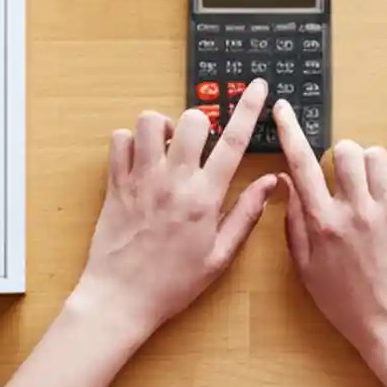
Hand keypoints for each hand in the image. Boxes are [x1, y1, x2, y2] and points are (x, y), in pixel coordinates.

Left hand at [71, 79, 276, 338]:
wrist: (121, 299)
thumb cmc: (174, 283)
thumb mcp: (220, 255)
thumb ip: (246, 214)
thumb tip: (271, 182)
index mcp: (205, 198)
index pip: (233, 141)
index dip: (250, 108)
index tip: (259, 87)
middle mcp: (173, 181)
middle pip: (192, 119)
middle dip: (201, 121)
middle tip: (199, 142)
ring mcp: (141, 179)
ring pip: (149, 121)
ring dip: (162, 126)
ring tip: (166, 147)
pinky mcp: (115, 183)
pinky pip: (119, 140)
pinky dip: (130, 141)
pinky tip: (140, 159)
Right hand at [275, 99, 386, 356]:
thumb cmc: (343, 299)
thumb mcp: (305, 266)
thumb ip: (293, 221)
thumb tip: (286, 181)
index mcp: (323, 223)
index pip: (302, 165)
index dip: (290, 131)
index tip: (283, 108)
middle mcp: (355, 211)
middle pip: (347, 149)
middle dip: (341, 153)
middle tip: (340, 174)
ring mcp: (386, 211)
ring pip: (377, 154)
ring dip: (367, 160)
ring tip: (365, 182)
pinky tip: (386, 188)